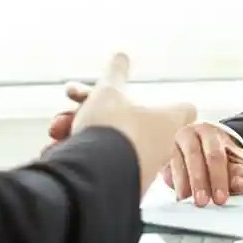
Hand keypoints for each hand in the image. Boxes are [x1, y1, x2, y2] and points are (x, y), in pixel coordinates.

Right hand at [57, 53, 196, 195]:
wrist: (96, 174)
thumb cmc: (111, 128)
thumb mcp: (108, 91)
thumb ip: (115, 73)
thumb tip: (121, 56)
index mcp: (171, 120)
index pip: (185, 108)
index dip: (167, 101)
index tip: (143, 96)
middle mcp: (163, 147)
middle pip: (132, 122)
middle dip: (98, 111)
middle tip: (73, 103)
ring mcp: (146, 169)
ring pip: (113, 142)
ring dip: (84, 132)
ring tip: (57, 130)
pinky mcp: (125, 186)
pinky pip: (104, 163)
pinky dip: (83, 154)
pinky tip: (58, 150)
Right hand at [161, 123, 242, 206]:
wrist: (207, 142)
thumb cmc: (222, 153)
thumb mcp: (234, 160)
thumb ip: (238, 173)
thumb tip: (238, 185)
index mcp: (209, 132)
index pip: (214, 154)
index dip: (218, 177)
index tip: (220, 197)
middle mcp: (190, 135)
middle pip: (194, 157)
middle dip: (198, 181)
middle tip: (202, 201)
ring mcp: (175, 147)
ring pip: (177, 164)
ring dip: (183, 184)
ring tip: (189, 200)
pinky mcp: (165, 160)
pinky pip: (166, 171)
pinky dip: (173, 184)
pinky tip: (180, 196)